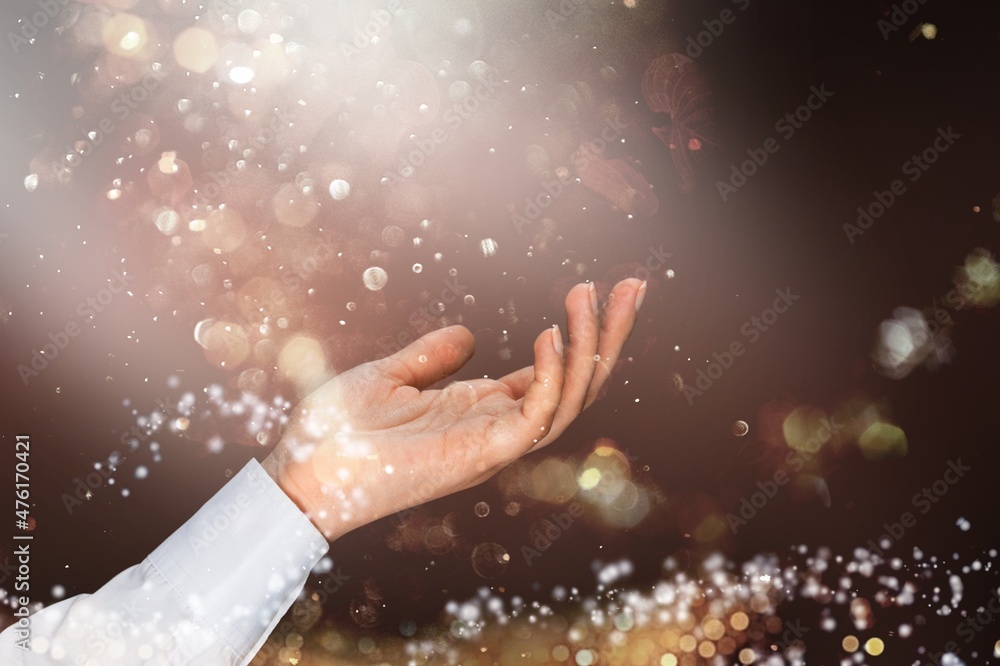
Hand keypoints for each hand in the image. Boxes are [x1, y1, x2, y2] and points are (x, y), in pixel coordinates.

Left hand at [262, 278, 645, 539]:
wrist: (304, 470)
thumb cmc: (337, 429)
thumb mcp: (389, 375)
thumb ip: (431, 356)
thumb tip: (468, 335)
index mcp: (481, 409)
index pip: (552, 372)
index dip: (582, 332)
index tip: (598, 288)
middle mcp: (499, 426)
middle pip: (578, 382)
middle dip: (609, 335)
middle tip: (635, 285)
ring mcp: (494, 443)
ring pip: (570, 397)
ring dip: (589, 346)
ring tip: (589, 294)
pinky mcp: (483, 453)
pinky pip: (537, 415)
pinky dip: (552, 375)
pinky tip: (551, 332)